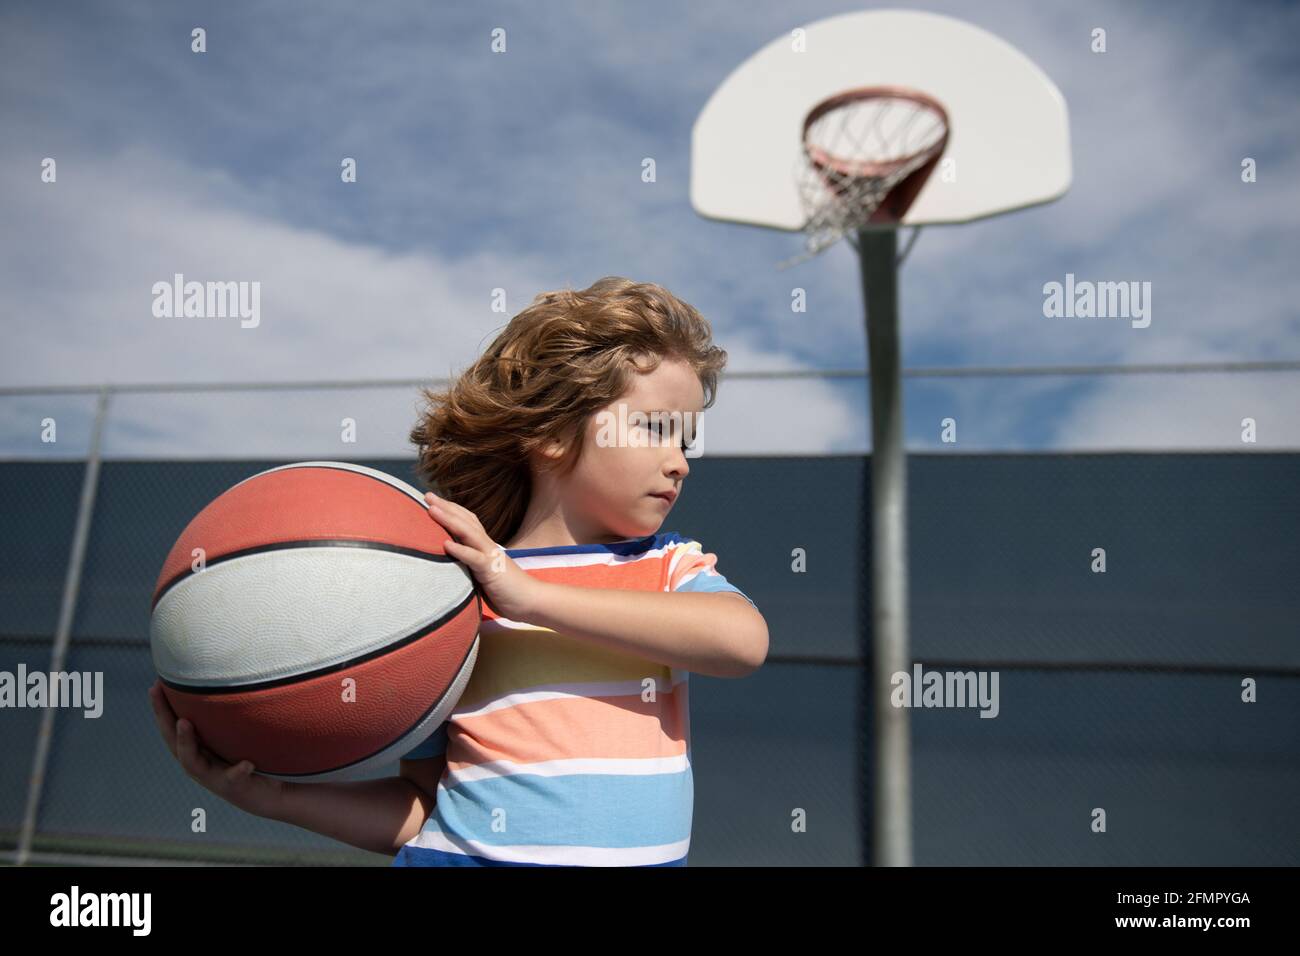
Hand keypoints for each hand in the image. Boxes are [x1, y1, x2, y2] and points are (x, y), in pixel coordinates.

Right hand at [148, 679, 284, 818]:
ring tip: (184, 723)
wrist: (265, 797)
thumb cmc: (247, 762)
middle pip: (173, 742)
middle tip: (157, 692)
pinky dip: (238, 771)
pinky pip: (234, 779)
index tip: (155, 684)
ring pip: (192, 763)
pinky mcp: (234, 788)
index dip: (161, 708)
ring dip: (186, 742)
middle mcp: (199, 765)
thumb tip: (227, 680)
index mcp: (196, 751)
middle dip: (164, 717)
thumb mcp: (234, 738)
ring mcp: (214, 778)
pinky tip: (246, 764)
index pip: (173, 727)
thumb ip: (226, 718)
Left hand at [424, 491, 541, 620]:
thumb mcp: (486, 574)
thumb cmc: (509, 591)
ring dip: (449, 520)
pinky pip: (474, 558)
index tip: (434, 501)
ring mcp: (490, 556)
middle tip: (427, 495)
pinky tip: (446, 544)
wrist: (532, 600)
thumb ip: (473, 566)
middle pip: (465, 521)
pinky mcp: (491, 571)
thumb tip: (454, 565)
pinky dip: (460, 550)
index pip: (468, 522)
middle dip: (446, 507)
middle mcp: (487, 547)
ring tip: (432, 509)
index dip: (452, 510)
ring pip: (468, 533)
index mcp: (485, 547)